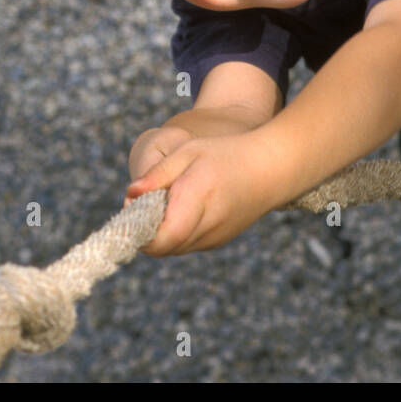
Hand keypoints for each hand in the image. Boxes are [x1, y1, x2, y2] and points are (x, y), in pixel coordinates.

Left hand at [122, 131, 283, 256]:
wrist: (271, 169)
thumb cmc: (226, 154)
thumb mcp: (187, 152)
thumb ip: (157, 175)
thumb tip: (129, 195)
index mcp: (197, 200)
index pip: (160, 237)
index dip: (139, 229)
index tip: (134, 205)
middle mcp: (207, 226)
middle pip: (161, 246)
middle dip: (145, 229)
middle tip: (147, 199)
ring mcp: (214, 238)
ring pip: (172, 248)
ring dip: (160, 231)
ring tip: (168, 200)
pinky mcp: (217, 242)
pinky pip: (185, 244)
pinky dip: (175, 232)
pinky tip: (183, 207)